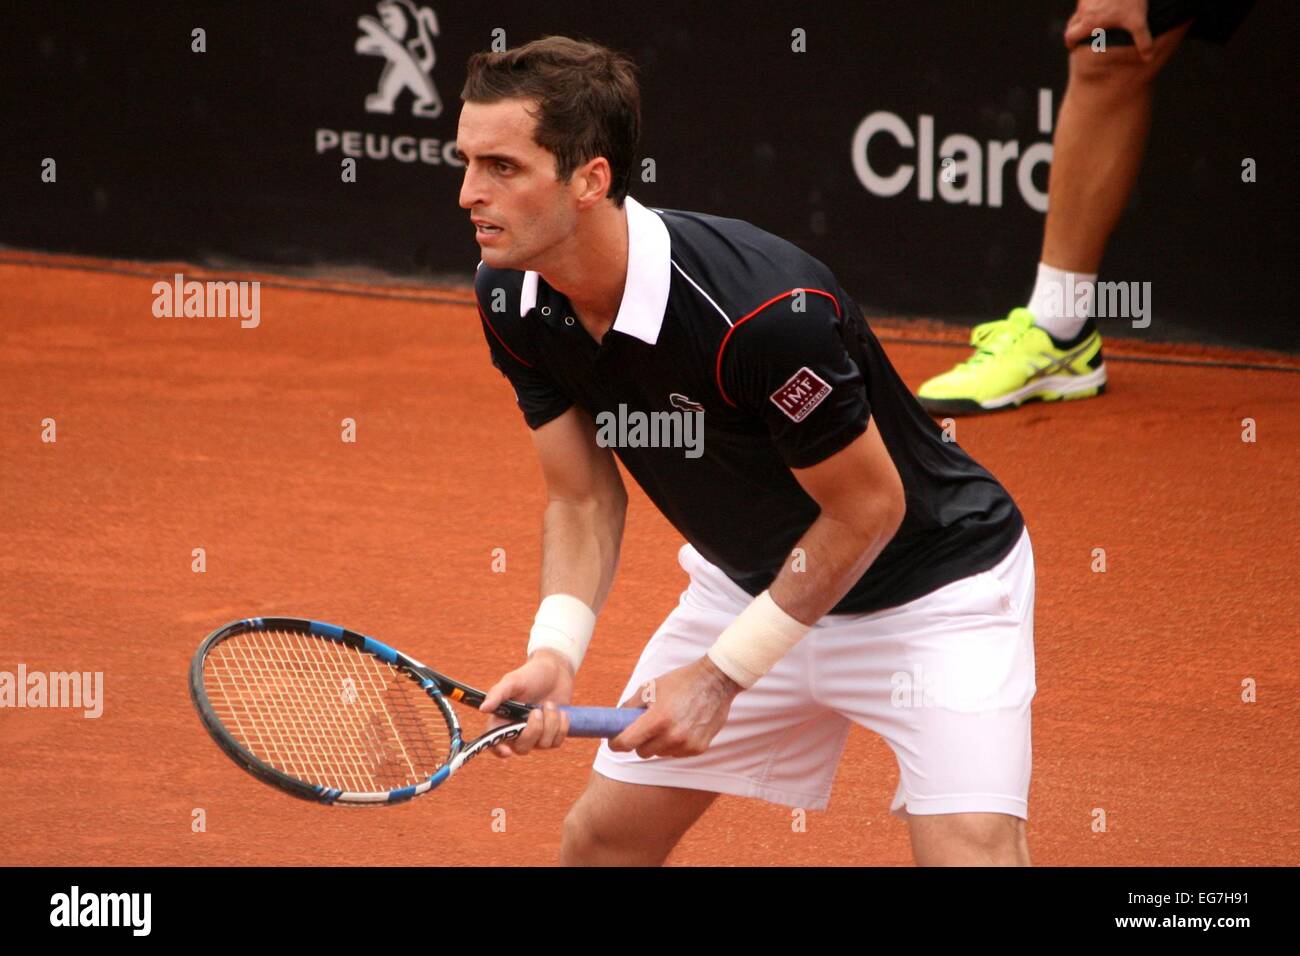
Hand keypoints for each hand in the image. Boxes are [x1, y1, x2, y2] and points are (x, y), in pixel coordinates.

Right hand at [478, 649, 574, 757]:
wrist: (555, 671)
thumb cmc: (530, 675)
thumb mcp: (513, 681)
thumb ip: (498, 694)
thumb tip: (484, 709)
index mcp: (502, 720)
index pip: (495, 742)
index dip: (498, 750)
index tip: (507, 752)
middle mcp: (517, 731)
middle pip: (522, 748)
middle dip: (533, 731)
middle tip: (537, 710)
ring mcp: (535, 735)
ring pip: (542, 745)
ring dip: (550, 723)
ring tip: (550, 704)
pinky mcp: (552, 735)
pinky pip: (557, 742)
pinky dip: (562, 727)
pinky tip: (562, 712)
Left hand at [608, 656, 742, 758]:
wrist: (715, 682)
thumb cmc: (680, 682)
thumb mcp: (650, 687)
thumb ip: (629, 706)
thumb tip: (615, 721)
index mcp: (657, 719)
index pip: (626, 743)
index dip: (616, 743)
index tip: (614, 741)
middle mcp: (672, 736)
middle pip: (642, 752)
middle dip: (640, 741)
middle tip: (646, 727)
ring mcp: (686, 744)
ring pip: (660, 753)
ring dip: (659, 743)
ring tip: (670, 722)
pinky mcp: (698, 749)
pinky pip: (676, 753)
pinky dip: (675, 744)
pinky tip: (683, 726)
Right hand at [1064, 0, 1152, 59]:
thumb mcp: (1138, 21)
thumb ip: (1143, 40)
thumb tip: (1148, 58)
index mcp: (1090, 22)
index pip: (1070, 36)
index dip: (1070, 43)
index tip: (1073, 46)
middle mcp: (1084, 10)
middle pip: (1072, 23)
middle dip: (1075, 30)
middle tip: (1081, 34)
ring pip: (1079, 9)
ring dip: (1083, 15)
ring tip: (1094, 16)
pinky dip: (1090, 2)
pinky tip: (1100, 1)